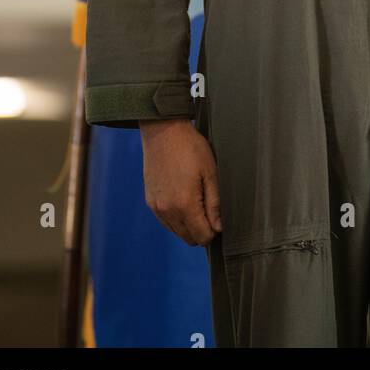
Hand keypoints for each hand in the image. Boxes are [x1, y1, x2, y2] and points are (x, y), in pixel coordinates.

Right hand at [140, 118, 221, 245]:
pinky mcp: (150, 201)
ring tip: (197, 200)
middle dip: (202, 230)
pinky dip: (176, 218)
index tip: (219, 217)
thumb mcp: (210, 172)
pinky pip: (166, 222)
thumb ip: (215, 204)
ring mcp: (156, 207)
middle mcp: (167, 211)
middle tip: (209, 207)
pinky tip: (183, 198)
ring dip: (189, 225)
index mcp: (184, 205)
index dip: (214, 231)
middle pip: (189, 239)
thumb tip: (219, 227)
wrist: (163, 131)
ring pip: (176, 232)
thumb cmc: (190, 147)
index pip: (202, 237)